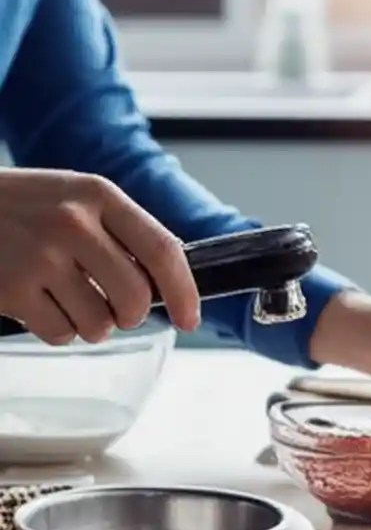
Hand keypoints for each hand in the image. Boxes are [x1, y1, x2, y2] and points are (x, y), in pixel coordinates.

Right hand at [0, 168, 199, 343]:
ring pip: (99, 324)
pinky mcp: (10, 288)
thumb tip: (169, 286)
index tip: (193, 320)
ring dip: (91, 324)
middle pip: (135, 298)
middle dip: (130, 315)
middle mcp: (71, 223)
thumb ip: (120, 233)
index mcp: (97, 195)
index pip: (162, 249)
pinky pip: (61, 335)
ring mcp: (38, 256)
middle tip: (115, 309)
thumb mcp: (74, 198)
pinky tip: (38, 303)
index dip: (185, 292)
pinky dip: (57, 330)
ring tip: (66, 298)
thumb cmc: (22, 208)